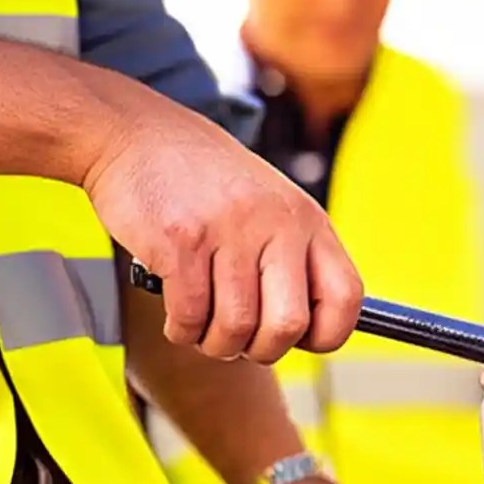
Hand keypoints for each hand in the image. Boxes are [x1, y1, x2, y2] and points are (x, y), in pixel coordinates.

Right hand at [83, 106, 361, 362]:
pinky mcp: (180, 241)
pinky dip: (183, 331)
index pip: (346, 296)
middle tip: (240, 340)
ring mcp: (228, 231)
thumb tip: (310, 329)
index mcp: (308, 219)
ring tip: (204, 327)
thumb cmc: (205, 180)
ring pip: (236, 328)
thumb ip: (294, 258)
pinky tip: (178, 317)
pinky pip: (189, 316)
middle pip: (289, 326)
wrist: (137, 134)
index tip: (301, 340)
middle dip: (262, 349)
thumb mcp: (271, 205)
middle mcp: (276, 223)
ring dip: (216, 343)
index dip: (328, 333)